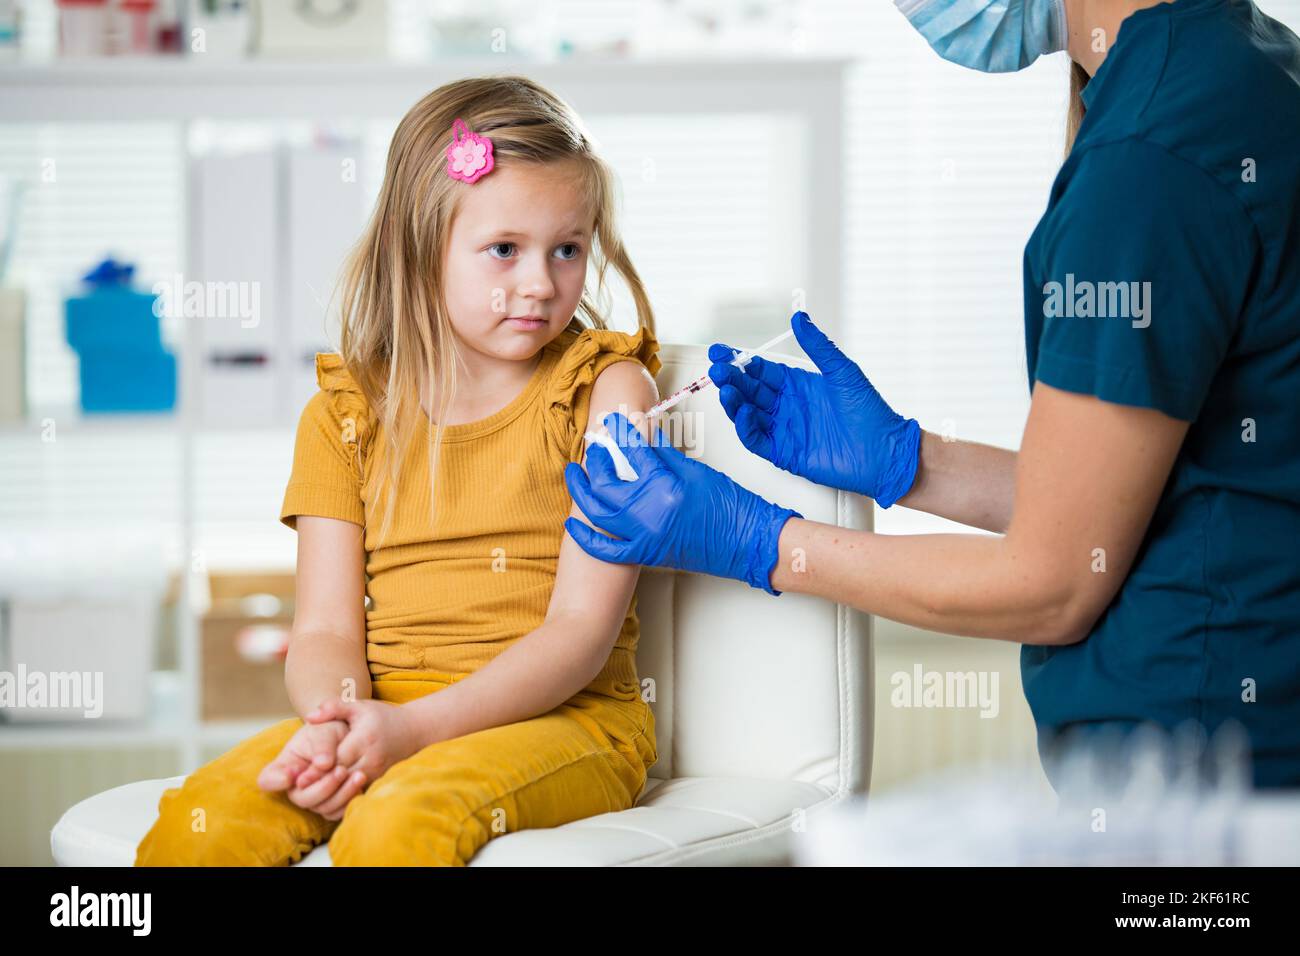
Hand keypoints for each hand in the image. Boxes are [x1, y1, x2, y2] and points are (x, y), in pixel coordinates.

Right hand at [256, 718, 364, 819]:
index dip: (275, 781)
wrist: (344, 736)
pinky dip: (350, 800)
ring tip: (358, 775)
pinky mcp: (330, 804)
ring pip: (323, 808)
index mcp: (284, 766)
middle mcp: (295, 787)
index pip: (268, 779)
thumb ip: (321, 745)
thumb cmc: (327, 732)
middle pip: (302, 798)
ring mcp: (312, 798)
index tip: (288, 776)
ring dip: (341, 794)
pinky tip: (360, 784)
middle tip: (341, 769)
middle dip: (324, 786)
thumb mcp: (323, 731)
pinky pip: (338, 812)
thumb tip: (323, 764)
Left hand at [301, 698, 424, 817]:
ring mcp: (377, 771)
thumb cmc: (381, 716)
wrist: (414, 730)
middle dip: (319, 783)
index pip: (336, 760)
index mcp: (364, 739)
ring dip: (330, 792)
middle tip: (297, 789)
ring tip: (308, 795)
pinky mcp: (379, 780)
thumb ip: (333, 707)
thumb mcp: (358, 706)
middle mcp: (372, 758)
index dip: (316, 770)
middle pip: (341, 777)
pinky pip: (358, 792)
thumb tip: (310, 717)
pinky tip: (327, 797)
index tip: (298, 777)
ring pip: (349, 788)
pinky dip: (342, 795)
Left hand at [563, 412, 801, 594]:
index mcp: (665, 487)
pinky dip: (586, 538)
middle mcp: (649, 513)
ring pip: (598, 512)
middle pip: (607, 481)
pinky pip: (607, 550)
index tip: (614, 421)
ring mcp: (645, 536)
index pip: (633, 452)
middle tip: (596, 445)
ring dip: (582, 491)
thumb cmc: (730, 506)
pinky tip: (573, 523)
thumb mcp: (696, 471)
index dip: (621, 432)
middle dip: (596, 459)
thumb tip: (642, 435)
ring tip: (575, 474)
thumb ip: (663, 454)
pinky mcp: (646, 554)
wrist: (746, 543)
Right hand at [708, 311, 920, 506]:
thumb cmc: (869, 412)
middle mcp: (787, 406)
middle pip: (749, 390)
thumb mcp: (843, 371)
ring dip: (734, 402)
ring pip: (747, 414)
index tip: (722, 351)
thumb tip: (800, 317)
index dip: (739, 360)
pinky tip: (745, 413)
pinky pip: (756, 439)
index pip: (760, 370)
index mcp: (797, 384)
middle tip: (718, 369)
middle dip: (731, 379)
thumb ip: (818, 346)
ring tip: (727, 389)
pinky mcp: (784, 452)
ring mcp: (784, 429)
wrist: (883, 451)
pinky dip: (746, 427)